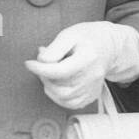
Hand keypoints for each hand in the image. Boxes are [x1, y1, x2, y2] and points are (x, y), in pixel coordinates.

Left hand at [24, 22, 138, 109]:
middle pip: (60, 87)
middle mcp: (92, 76)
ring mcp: (93, 88)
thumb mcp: (70, 34)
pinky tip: (56, 84)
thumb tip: (41, 61)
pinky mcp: (91, 95)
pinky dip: (58, 97)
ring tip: (49, 73)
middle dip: (44, 77)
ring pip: (63, 97)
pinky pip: (71, 104)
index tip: (29, 63)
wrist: (109, 47)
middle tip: (41, 65)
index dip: (40, 69)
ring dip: (49, 87)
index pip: (60, 71)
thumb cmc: (88, 38)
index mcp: (88, 57)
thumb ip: (54, 48)